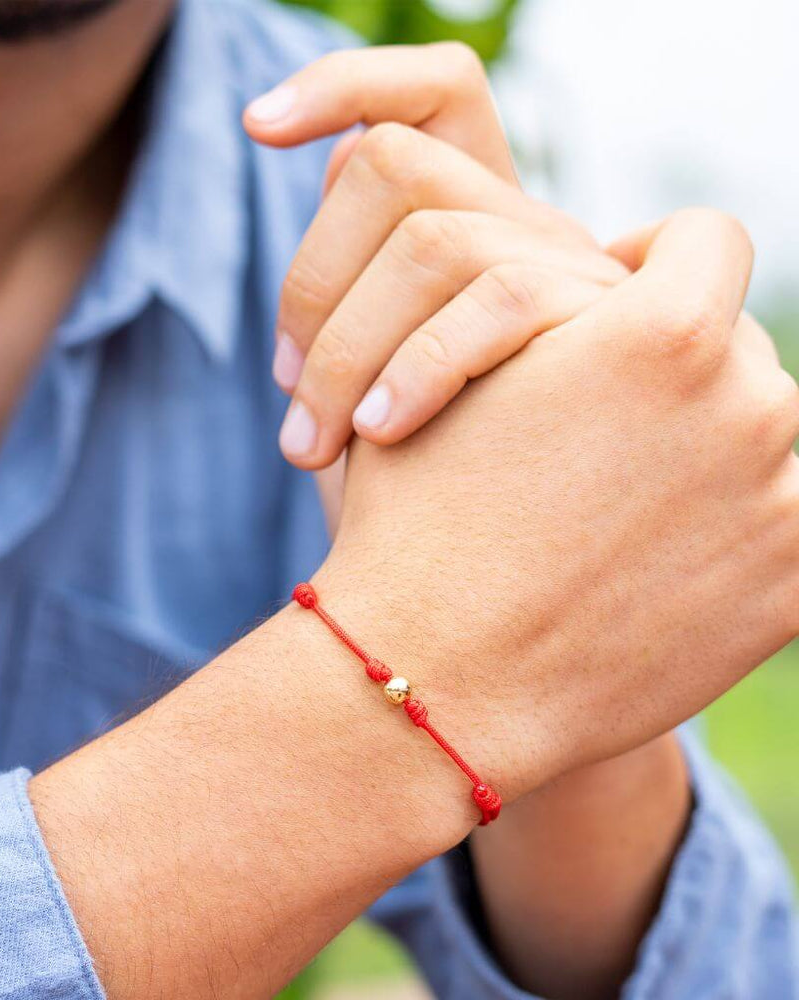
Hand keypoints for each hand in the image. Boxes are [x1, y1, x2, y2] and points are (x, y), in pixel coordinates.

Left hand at [244, 45, 623, 467]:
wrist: (487, 579)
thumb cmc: (412, 486)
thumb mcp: (361, 388)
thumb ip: (359, 272)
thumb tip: (334, 157)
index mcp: (474, 219)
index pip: (434, 94)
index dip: (349, 83)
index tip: (258, 126)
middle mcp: (527, 227)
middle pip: (396, 163)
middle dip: (309, 280)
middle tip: (288, 391)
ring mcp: (571, 270)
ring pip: (435, 236)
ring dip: (344, 347)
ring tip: (312, 444)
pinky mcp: (606, 331)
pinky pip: (501, 298)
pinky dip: (418, 363)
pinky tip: (378, 433)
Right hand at [317, 207, 798, 800]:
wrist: (438, 677)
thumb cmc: (418, 518)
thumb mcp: (445, 376)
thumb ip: (514, 295)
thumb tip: (524, 234)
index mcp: (663, 332)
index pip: (701, 239)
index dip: (650, 259)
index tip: (610, 297)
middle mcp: (753, 405)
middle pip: (733, 346)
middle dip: (668, 367)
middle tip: (591, 422)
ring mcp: (783, 503)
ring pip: (758, 432)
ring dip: (698, 445)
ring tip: (608, 497)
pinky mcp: (791, 590)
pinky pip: (771, 519)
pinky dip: (721, 525)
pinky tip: (641, 556)